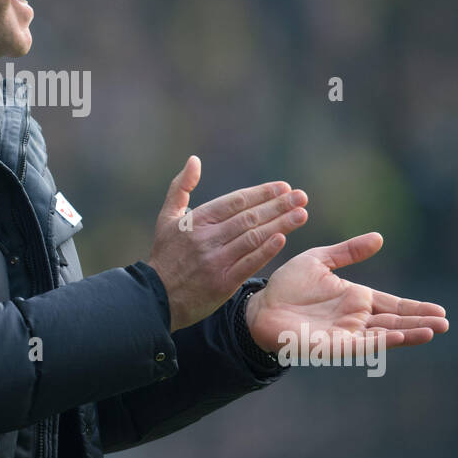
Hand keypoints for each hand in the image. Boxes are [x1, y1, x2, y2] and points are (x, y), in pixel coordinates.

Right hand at [147, 155, 308, 332]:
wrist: (156, 298)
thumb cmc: (165, 255)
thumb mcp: (166, 218)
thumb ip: (180, 187)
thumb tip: (194, 160)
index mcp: (196, 221)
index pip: (235, 202)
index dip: (261, 193)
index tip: (283, 187)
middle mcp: (207, 238)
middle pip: (249, 218)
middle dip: (278, 205)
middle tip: (301, 196)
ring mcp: (215, 261)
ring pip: (253, 238)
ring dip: (280, 224)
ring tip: (301, 214)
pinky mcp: (222, 283)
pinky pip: (249, 263)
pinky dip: (266, 250)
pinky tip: (283, 238)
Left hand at [245, 232, 448, 357]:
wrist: (260, 307)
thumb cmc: (287, 286)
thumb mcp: (320, 261)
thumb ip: (348, 252)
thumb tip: (379, 238)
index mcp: (355, 298)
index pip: (393, 304)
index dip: (415, 307)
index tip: (440, 310)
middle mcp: (355, 318)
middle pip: (395, 321)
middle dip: (420, 322)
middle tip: (446, 323)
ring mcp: (346, 333)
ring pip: (384, 335)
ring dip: (408, 334)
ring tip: (433, 331)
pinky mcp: (333, 346)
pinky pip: (361, 345)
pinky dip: (382, 341)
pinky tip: (399, 337)